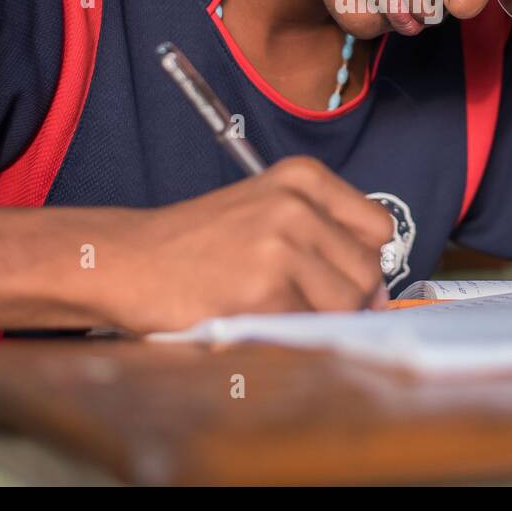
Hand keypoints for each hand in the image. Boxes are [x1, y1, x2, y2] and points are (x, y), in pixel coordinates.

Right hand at [105, 157, 392, 333]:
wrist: (131, 260)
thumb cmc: (201, 242)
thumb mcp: (268, 208)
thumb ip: (326, 237)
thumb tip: (380, 295)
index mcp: (303, 178)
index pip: (379, 228)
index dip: (362, 259)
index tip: (338, 274)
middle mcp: (296, 206)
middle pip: (367, 272)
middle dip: (345, 297)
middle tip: (298, 299)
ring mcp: (280, 248)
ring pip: (344, 305)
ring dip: (316, 318)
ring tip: (272, 306)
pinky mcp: (263, 292)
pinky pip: (307, 328)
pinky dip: (286, 332)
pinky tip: (252, 316)